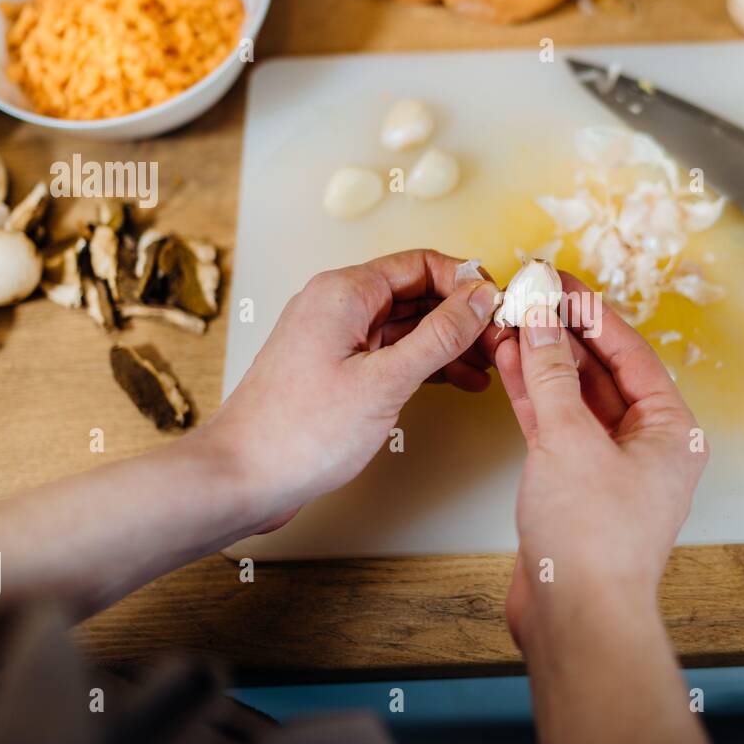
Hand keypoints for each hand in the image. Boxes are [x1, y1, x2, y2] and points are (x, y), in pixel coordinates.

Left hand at [202, 249, 500, 533]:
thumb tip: (480, 298)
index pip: (422, 264)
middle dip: (463, 316)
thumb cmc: (299, 432)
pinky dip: (426, 364)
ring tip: (490, 367)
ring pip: (407, 326)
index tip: (499, 309)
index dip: (466, 283)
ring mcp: (336, 339)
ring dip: (449, 343)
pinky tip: (458, 382)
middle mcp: (338, 306)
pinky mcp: (337, 370)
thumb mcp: (385, 380)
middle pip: (417, 293)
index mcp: (344, 292)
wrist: (242, 478)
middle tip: (502, 344)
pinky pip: (392, 353)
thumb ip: (439, 335)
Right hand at [493, 273, 707, 648]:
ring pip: (575, 397)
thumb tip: (541, 319)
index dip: (591, 312)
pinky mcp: (576, 485)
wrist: (576, 617)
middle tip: (531, 295)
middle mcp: (648, 445)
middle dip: (564, 333)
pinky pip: (557, 426)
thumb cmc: (594, 543)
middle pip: (603, 371)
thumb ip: (550, 374)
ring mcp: (611, 465)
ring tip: (511, 321)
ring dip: (543, 361)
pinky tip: (511, 364)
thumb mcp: (569, 439)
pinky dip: (533, 397)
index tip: (560, 281)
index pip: (630, 352)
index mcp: (673, 430)